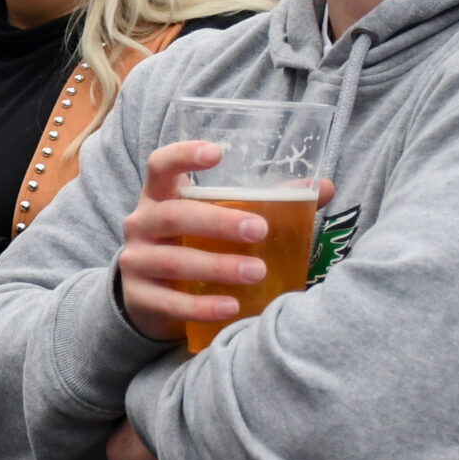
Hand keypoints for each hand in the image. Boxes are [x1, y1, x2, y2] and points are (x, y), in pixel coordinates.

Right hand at [114, 141, 331, 342]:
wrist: (149, 295)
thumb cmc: (192, 243)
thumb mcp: (215, 218)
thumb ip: (265, 202)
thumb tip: (323, 186)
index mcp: (160, 195)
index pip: (161, 165)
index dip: (184, 155)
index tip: (218, 152)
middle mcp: (141, 223)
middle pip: (173, 215)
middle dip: (218, 222)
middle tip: (260, 230)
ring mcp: (135, 261)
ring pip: (173, 261)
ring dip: (217, 266)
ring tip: (258, 272)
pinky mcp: (139, 297)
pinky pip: (169, 302)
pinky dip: (202, 305)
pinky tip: (232, 307)